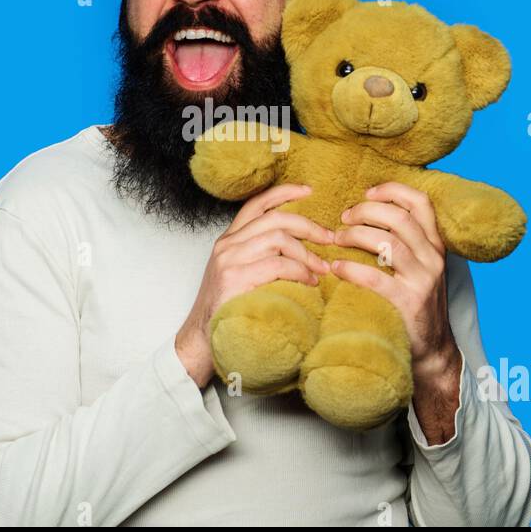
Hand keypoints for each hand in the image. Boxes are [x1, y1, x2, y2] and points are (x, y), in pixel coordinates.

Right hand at [175, 183, 333, 387]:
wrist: (201, 341)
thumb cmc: (228, 310)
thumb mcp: (241, 274)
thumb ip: (261, 256)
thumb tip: (302, 247)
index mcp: (229, 239)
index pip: (257, 203)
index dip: (284, 192)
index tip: (308, 191)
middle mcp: (227, 244)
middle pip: (275, 219)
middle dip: (308, 226)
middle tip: (329, 239)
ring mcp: (229, 260)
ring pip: (278, 239)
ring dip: (307, 253)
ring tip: (322, 268)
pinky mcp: (234, 279)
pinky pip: (277, 265)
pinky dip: (299, 271)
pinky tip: (310, 282)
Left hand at [331, 182, 457, 379]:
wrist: (430, 350)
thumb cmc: (414, 302)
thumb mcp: (418, 267)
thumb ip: (403, 242)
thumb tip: (366, 213)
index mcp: (435, 244)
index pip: (420, 202)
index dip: (392, 190)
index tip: (367, 193)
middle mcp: (433, 258)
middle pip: (399, 218)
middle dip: (366, 211)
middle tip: (344, 218)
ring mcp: (423, 280)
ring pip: (388, 243)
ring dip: (356, 235)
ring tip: (336, 239)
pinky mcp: (409, 302)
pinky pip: (376, 278)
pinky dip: (352, 268)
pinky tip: (336, 267)